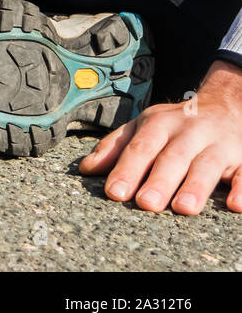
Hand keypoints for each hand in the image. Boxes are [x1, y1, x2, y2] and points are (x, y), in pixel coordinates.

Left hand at [79, 60, 241, 214]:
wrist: (226, 104)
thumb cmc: (176, 124)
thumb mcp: (143, 126)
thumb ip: (115, 146)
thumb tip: (86, 169)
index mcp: (158, 124)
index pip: (140, 148)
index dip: (127, 169)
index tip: (115, 192)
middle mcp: (188, 133)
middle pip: (172, 158)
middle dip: (159, 181)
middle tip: (146, 204)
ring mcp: (218, 144)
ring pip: (207, 165)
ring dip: (196, 186)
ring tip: (183, 207)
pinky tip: (235, 204)